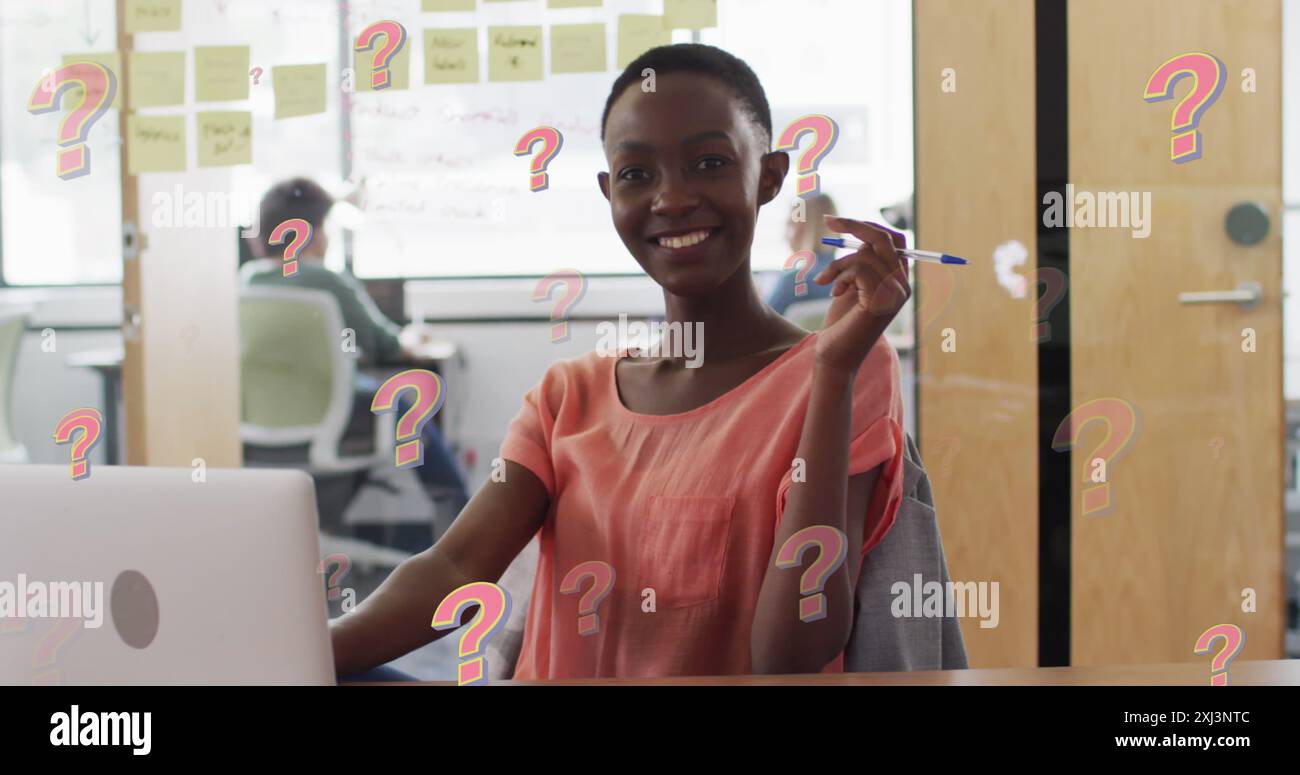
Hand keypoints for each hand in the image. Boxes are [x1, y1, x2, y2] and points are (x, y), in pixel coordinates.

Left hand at [813, 215, 910, 374]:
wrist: (833, 356)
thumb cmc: (840, 323)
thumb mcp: (852, 285)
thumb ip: (861, 262)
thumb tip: (858, 231)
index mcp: (898, 281)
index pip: (894, 240)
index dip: (868, 225)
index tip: (838, 220)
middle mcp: (903, 287)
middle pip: (884, 239)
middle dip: (854, 225)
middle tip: (827, 220)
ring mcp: (895, 294)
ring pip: (865, 254)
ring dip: (838, 265)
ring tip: (826, 282)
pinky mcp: (882, 301)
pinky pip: (859, 268)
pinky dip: (840, 275)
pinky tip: (833, 293)